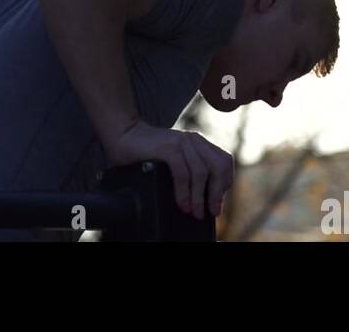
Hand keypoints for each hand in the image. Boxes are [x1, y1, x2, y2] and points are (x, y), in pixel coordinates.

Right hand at [104, 120, 234, 219]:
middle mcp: (193, 140)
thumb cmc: (147, 153)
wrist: (123, 135)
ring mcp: (181, 142)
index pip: (224, 161)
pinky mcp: (167, 147)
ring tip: (194, 211)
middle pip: (219, 166)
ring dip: (199, 197)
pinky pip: (182, 172)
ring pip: (201, 172)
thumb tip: (205, 201)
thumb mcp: (175, 159)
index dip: (224, 184)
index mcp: (198, 142)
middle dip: (217, 192)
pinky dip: (184, 192)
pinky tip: (182, 203)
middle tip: (211, 211)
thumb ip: (190, 171)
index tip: (216, 203)